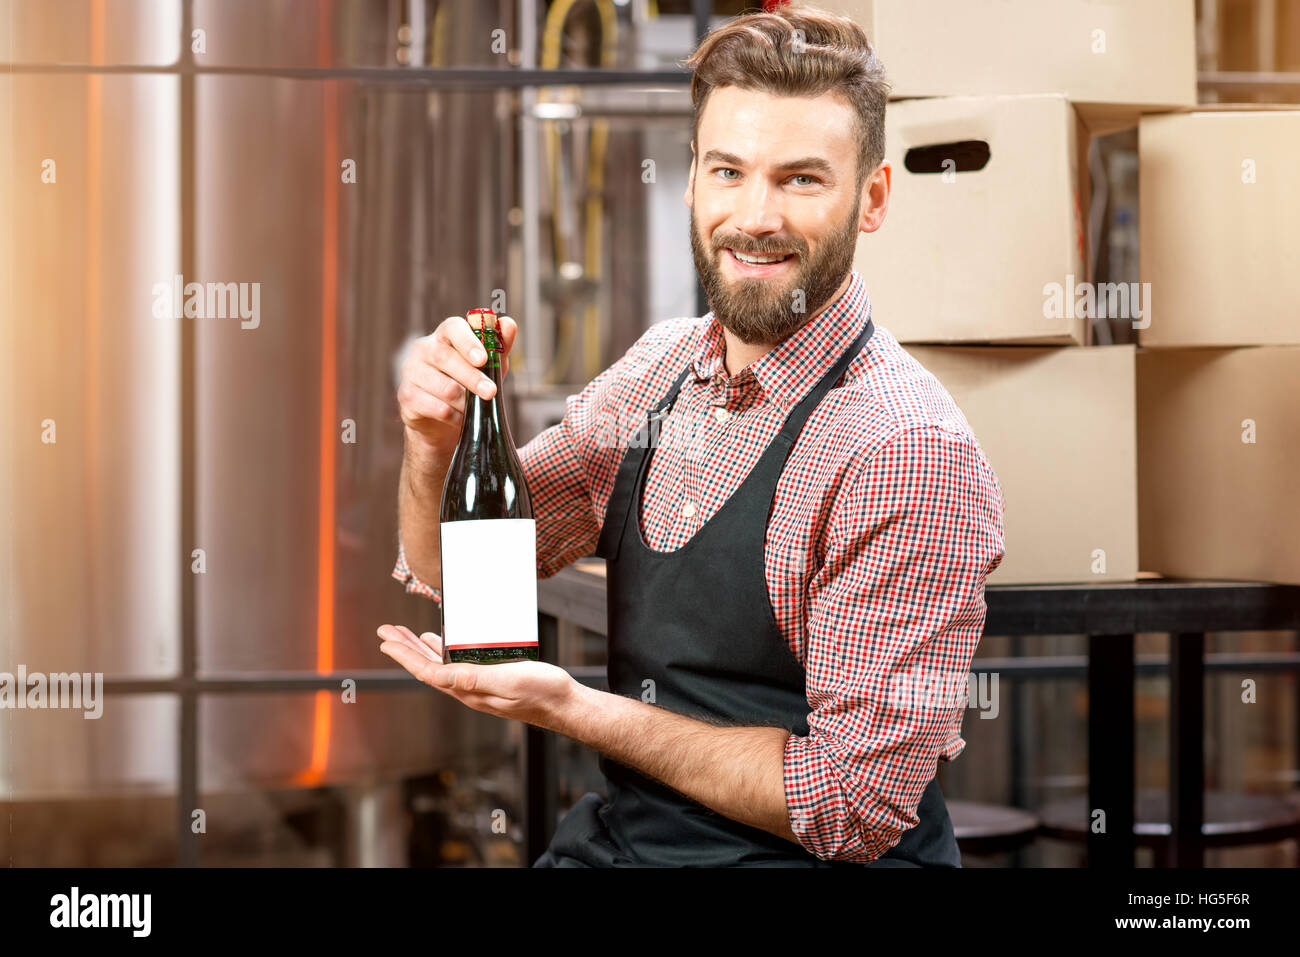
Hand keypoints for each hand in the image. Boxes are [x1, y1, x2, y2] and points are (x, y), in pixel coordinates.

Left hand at [376, 623, 576, 731]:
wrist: (564, 704)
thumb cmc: (543, 693)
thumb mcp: (511, 680)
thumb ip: (478, 679)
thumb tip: (446, 675)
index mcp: (470, 690)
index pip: (428, 672)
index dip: (405, 656)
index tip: (387, 642)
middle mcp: (469, 689)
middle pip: (428, 668)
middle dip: (404, 649)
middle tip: (386, 632)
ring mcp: (478, 684)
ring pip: (440, 665)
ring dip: (419, 648)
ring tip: (404, 635)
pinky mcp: (489, 678)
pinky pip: (457, 662)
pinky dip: (443, 649)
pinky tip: (439, 641)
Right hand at [396, 313, 518, 459]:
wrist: (440, 419)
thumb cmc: (465, 383)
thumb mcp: (487, 365)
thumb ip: (498, 345)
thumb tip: (509, 325)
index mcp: (443, 336)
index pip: (452, 328)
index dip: (468, 342)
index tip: (483, 358)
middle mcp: (423, 349)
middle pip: (445, 358)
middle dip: (472, 377)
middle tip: (491, 391)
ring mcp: (411, 372)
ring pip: (443, 387)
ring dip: (465, 401)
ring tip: (476, 408)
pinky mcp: (407, 396)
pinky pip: (437, 407)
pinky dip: (454, 415)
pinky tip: (461, 418)